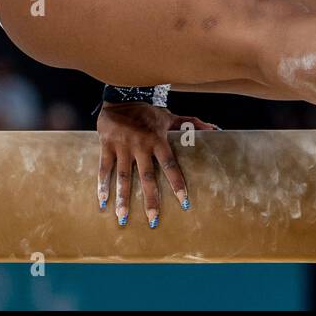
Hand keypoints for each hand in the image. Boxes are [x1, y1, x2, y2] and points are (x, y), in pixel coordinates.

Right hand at [96, 101, 218, 226]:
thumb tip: (213, 128)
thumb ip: (189, 124)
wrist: (121, 97)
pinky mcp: (107, 146)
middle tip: (153, 219)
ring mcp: (123, 147)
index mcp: (157, 140)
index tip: (183, 202)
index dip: (177, 183)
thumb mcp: (168, 117)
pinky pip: (104, 168)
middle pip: (147, 177)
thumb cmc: (147, 111)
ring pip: (123, 177)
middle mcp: (141, 146)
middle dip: (150, 199)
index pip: (170, 165)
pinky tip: (102, 201)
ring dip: (123, 197)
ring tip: (122, 216)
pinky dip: (102, 185)